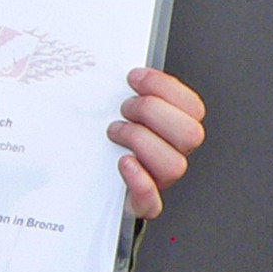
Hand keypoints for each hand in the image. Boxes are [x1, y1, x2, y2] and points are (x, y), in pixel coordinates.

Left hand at [108, 67, 205, 219]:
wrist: (80, 178)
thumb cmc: (96, 136)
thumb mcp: (107, 105)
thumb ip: (117, 89)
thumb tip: (112, 69)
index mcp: (171, 127)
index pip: (192, 107)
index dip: (165, 87)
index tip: (134, 78)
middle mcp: (171, 153)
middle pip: (191, 134)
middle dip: (152, 112)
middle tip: (124, 108)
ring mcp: (157, 179)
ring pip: (175, 165)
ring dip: (141, 142)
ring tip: (115, 133)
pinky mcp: (138, 202)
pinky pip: (151, 202)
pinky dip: (140, 182)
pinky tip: (123, 163)